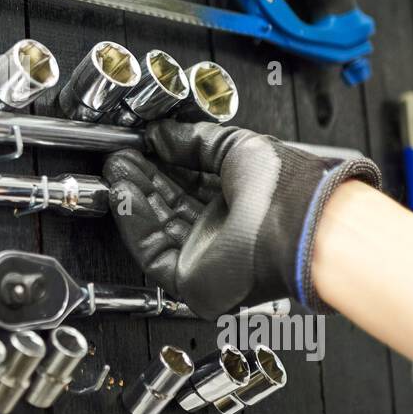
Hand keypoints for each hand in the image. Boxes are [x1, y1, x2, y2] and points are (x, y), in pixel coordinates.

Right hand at [103, 120, 380, 316]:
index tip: (141, 145)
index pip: (188, 182)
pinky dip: (134, 225)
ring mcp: (206, 255)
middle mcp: (221, 229)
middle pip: (168, 204)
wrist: (295, 222)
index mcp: (238, 200)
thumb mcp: (235, 146)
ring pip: (157, 227)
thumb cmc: (285, 188)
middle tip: (121, 157)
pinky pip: (152, 253)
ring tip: (117, 170)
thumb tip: (161, 134)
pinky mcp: (192, 279)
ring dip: (134, 198)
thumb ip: (193, 140)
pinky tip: (125, 196)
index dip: (161, 163)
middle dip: (142, 179)